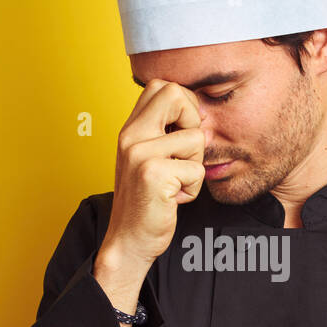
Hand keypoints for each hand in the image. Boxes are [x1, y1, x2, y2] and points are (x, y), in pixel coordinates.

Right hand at [101, 79, 209, 269]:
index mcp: (130, 129)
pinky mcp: (154, 174)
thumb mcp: (148, 158)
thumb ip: (163, 132)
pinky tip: (173, 198)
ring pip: (196, 140)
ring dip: (194, 166)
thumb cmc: (145, 201)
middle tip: (184, 152)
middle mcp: (131, 136)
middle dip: (193, 122)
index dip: (184, 104)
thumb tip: (198, 109)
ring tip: (174, 183)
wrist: (129, 240)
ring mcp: (140, 154)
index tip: (182, 132)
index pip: (162, 86)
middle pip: (176, 94)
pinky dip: (192, 189)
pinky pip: (197, 171)